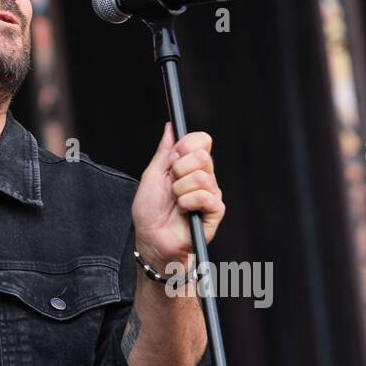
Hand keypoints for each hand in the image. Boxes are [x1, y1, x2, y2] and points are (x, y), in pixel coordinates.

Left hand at [131, 123, 224, 269]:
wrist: (151, 238)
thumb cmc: (150, 211)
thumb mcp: (152, 175)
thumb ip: (164, 151)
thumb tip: (170, 127)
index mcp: (190, 166)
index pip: (202, 140)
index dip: (187, 144)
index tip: (173, 158)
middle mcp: (204, 177)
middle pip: (203, 156)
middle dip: (179, 170)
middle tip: (171, 184)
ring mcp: (211, 194)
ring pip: (202, 177)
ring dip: (180, 189)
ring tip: (175, 200)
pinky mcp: (215, 211)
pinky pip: (205, 196)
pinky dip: (187, 202)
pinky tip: (183, 210)